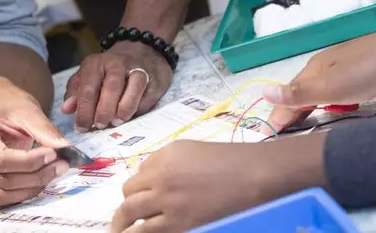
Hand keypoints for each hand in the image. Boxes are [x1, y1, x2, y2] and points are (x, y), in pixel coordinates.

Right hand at [0, 78, 70, 208]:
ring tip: (52, 173)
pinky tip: (38, 181)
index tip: (54, 154)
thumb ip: (45, 129)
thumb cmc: (9, 104)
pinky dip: (21, 194)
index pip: (1, 159)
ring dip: (30, 188)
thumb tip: (64, 149)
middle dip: (35, 176)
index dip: (30, 162)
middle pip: (1, 179)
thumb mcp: (28, 110)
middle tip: (61, 165)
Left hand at [61, 41, 171, 131]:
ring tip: (117, 122)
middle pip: (111, 87)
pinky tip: (131, 116)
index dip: (84, 111)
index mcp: (96, 63)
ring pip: (134, 86)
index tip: (82, 128)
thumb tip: (66, 109)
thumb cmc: (108, 70)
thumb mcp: (87, 75)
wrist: (141, 50)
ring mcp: (139, 68)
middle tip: (100, 126)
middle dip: (104, 110)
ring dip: (124, 108)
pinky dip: (139, 108)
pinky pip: (148, 94)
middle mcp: (118, 62)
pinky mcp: (155, 78)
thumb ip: (76, 91)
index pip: (88, 88)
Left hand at [110, 135, 327, 232]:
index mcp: (165, 157)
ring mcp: (168, 204)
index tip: (138, 196)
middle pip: (128, 196)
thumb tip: (148, 178)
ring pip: (130, 218)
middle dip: (124, 209)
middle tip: (120, 221)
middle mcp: (160, 179)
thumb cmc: (231, 161)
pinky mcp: (179, 226)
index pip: (137, 175)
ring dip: (122, 226)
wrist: (254, 177)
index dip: (138, 188)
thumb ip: (167, 162)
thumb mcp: (192, 150)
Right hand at [264, 28, 375, 131]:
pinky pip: (336, 92)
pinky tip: (333, 110)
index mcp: (314, 70)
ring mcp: (344, 69)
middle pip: (302, 92)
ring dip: (308, 108)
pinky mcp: (361, 73)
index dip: (278, 115)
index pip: (289, 95)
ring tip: (302, 126)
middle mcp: (325, 67)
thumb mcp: (330, 87)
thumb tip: (263, 91)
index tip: (267, 135)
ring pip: (319, 91)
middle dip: (290, 112)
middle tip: (281, 135)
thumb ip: (299, 93)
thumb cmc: (365, 72)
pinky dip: (327, 103)